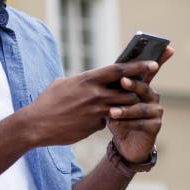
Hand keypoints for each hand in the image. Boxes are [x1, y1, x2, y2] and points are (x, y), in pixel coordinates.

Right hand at [25, 59, 162, 146]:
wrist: (36, 124)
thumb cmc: (46, 102)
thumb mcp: (61, 84)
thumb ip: (80, 81)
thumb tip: (88, 80)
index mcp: (87, 79)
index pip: (119, 70)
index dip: (138, 66)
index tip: (153, 63)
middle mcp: (95, 94)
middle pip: (128, 91)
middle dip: (138, 89)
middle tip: (149, 87)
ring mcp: (96, 111)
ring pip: (124, 107)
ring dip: (127, 106)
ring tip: (127, 105)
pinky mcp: (95, 126)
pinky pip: (109, 121)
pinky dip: (109, 119)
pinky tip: (96, 119)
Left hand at [108, 46, 173, 162]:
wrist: (124, 141)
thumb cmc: (116, 115)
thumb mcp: (111, 99)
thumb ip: (112, 86)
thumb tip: (107, 69)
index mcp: (142, 86)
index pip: (149, 70)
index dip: (159, 58)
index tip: (167, 47)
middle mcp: (152, 96)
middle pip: (143, 87)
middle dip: (133, 84)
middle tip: (122, 81)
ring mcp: (155, 111)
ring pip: (140, 107)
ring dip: (125, 109)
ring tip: (111, 112)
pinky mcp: (155, 126)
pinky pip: (141, 123)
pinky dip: (127, 123)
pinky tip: (116, 123)